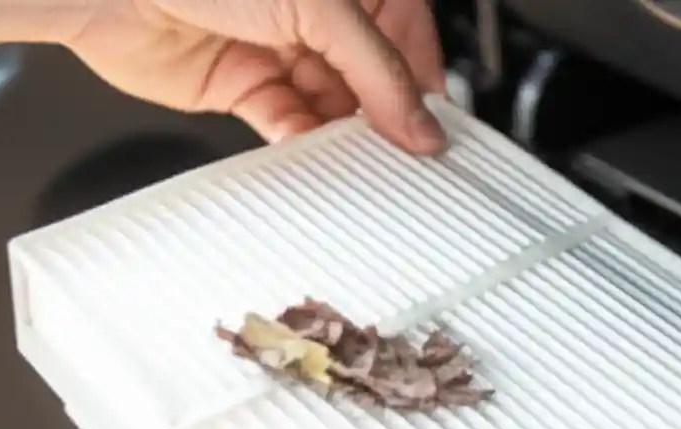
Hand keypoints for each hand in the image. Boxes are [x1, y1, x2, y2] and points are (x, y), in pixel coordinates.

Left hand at [63, 0, 449, 151]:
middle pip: (372, 80)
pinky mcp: (245, 87)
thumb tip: (421, 124)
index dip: (423, 84)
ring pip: (333, 108)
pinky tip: (312, 154)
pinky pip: (289, 125)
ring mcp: (282, 52)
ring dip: (345, 138)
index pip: (407, 38)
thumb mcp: (321, 8)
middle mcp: (317, 17)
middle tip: (403, 156)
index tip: (435, 130)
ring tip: (360, 161)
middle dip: (384, 118)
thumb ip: (379, 71)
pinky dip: (302, 144)